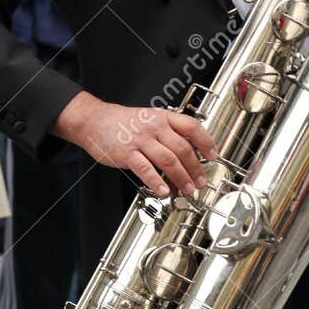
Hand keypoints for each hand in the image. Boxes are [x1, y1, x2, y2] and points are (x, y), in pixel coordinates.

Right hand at [53, 92, 216, 198]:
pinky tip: (164, 191)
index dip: (205, 142)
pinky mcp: (126, 153)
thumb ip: (169, 137)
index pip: (191, 127)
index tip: (212, 156)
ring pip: (168, 159)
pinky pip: (145, 169)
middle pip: (182, 148)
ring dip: (181, 177)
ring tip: (187, 190)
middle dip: (195, 168)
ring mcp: (140, 139)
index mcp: (164, 118)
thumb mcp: (151, 121)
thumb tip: (188, 160)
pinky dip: (156, 181)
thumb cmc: (125, 124)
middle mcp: (154, 127)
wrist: (95, 121)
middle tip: (201, 182)